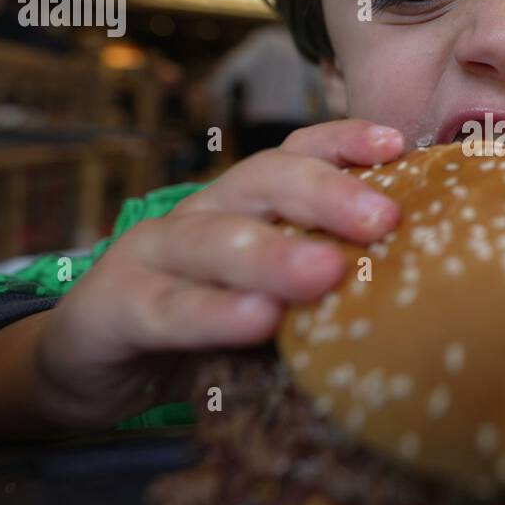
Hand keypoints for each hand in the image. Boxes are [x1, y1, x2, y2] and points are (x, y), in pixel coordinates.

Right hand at [34, 120, 404, 428]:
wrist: (91, 362)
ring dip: (273, 253)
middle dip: (325, 192)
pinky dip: (214, 313)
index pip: (294, 155)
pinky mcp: (114, 307)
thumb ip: (317, 285)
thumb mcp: (263, 295)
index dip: (342, 142)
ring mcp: (150, 254)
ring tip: (325, 271)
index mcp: (242, 204)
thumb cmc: (199, 322)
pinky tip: (257, 321)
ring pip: (213, 240)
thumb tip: (414, 287)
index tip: (397, 145)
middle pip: (262, 182)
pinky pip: (168, 308)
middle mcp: (201, 213)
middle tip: (381, 219)